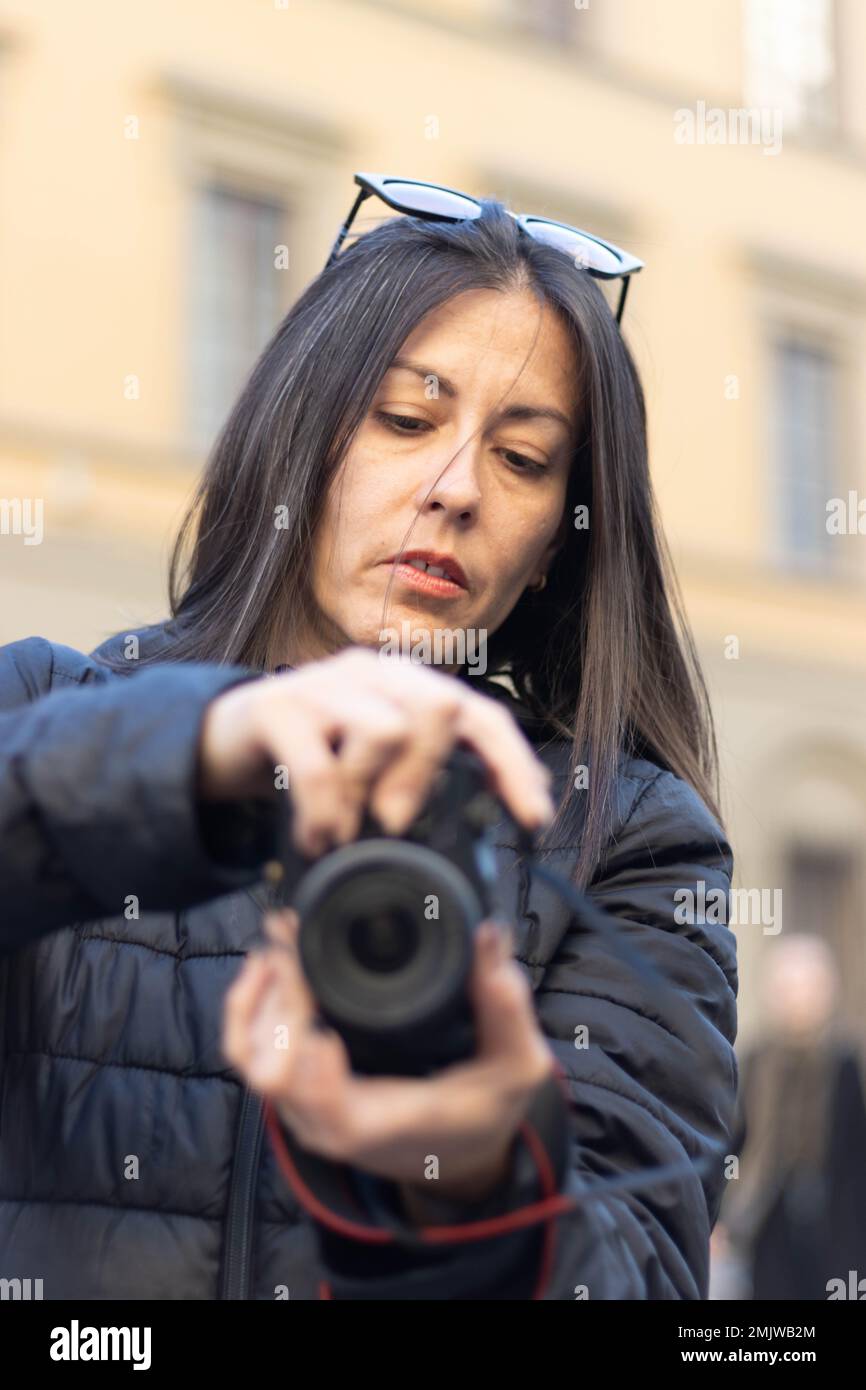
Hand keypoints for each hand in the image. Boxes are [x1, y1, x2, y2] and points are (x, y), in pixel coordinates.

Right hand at [197, 647, 553, 854]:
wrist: (216, 741)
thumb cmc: (306, 759)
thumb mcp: (368, 773)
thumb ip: (414, 785)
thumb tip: (472, 837)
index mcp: (406, 688)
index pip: (480, 714)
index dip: (513, 764)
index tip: (534, 818)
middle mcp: (372, 675)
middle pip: (440, 708)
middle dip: (431, 776)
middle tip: (398, 825)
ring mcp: (323, 685)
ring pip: (385, 731)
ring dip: (371, 797)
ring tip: (344, 834)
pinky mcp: (276, 708)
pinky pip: (319, 765)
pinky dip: (325, 815)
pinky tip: (316, 840)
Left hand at [222, 909, 556, 1207]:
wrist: (457, 1154)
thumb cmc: (483, 1111)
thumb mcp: (515, 1066)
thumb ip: (507, 1008)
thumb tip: (489, 936)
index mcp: (382, 1122)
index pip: (326, 1108)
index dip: (313, 1072)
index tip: (325, 1028)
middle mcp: (329, 1121)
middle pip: (272, 1072)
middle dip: (279, 1005)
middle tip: (298, 943)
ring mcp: (304, 1106)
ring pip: (250, 1057)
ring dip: (257, 999)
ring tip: (282, 944)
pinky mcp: (293, 1087)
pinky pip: (248, 1052)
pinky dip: (245, 1009)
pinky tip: (264, 966)